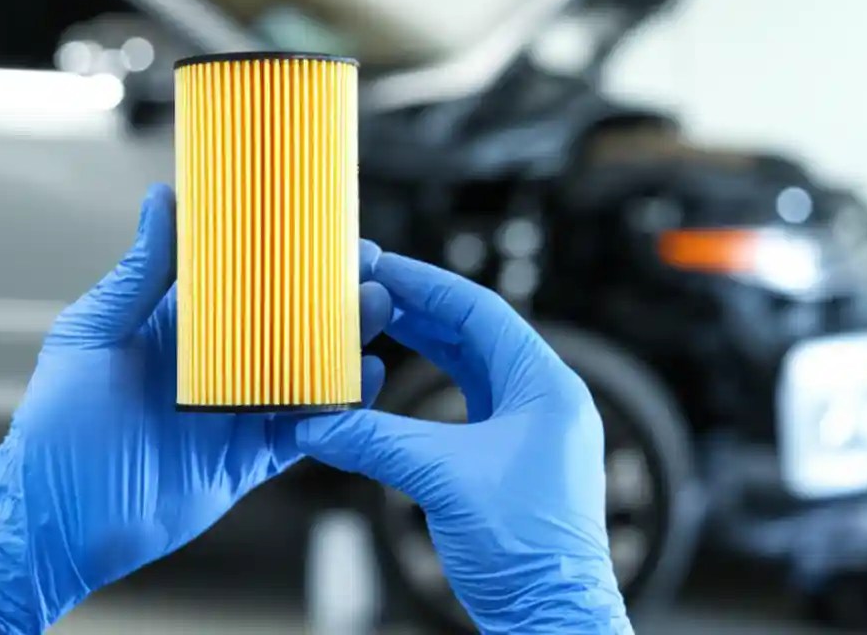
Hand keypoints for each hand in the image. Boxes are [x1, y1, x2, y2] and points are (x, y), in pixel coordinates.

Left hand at [0, 184, 391, 632]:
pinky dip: (338, 405)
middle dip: (322, 291)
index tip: (310, 218)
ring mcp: (231, 412)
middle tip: (364, 260)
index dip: (271, 250)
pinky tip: (368, 377)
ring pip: (301, 368)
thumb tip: (161, 203)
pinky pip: (304, 428)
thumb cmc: (56, 428)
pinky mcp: (246, 459)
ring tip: (374, 306)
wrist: (56, 523)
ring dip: (340, 340)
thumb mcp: (92, 337)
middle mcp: (209, 366)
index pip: (232, 277)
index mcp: (171, 328)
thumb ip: (137, 276)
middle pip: (279, 319)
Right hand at [298, 253, 629, 633]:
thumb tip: (315, 424)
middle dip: (421, 310)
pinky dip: (429, 386)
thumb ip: (376, 442)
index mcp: (548, 387)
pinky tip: (397, 380)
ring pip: (470, 366)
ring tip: (378, 320)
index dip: (428, 285)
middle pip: (475, 334)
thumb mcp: (442, 479)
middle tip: (371, 288)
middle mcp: (544, 400)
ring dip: (424, 343)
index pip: (482, 312)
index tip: (384, 266)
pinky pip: (467, 402)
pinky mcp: (511, 458)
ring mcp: (530, 430)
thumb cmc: (526, 550)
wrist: (551, 616)